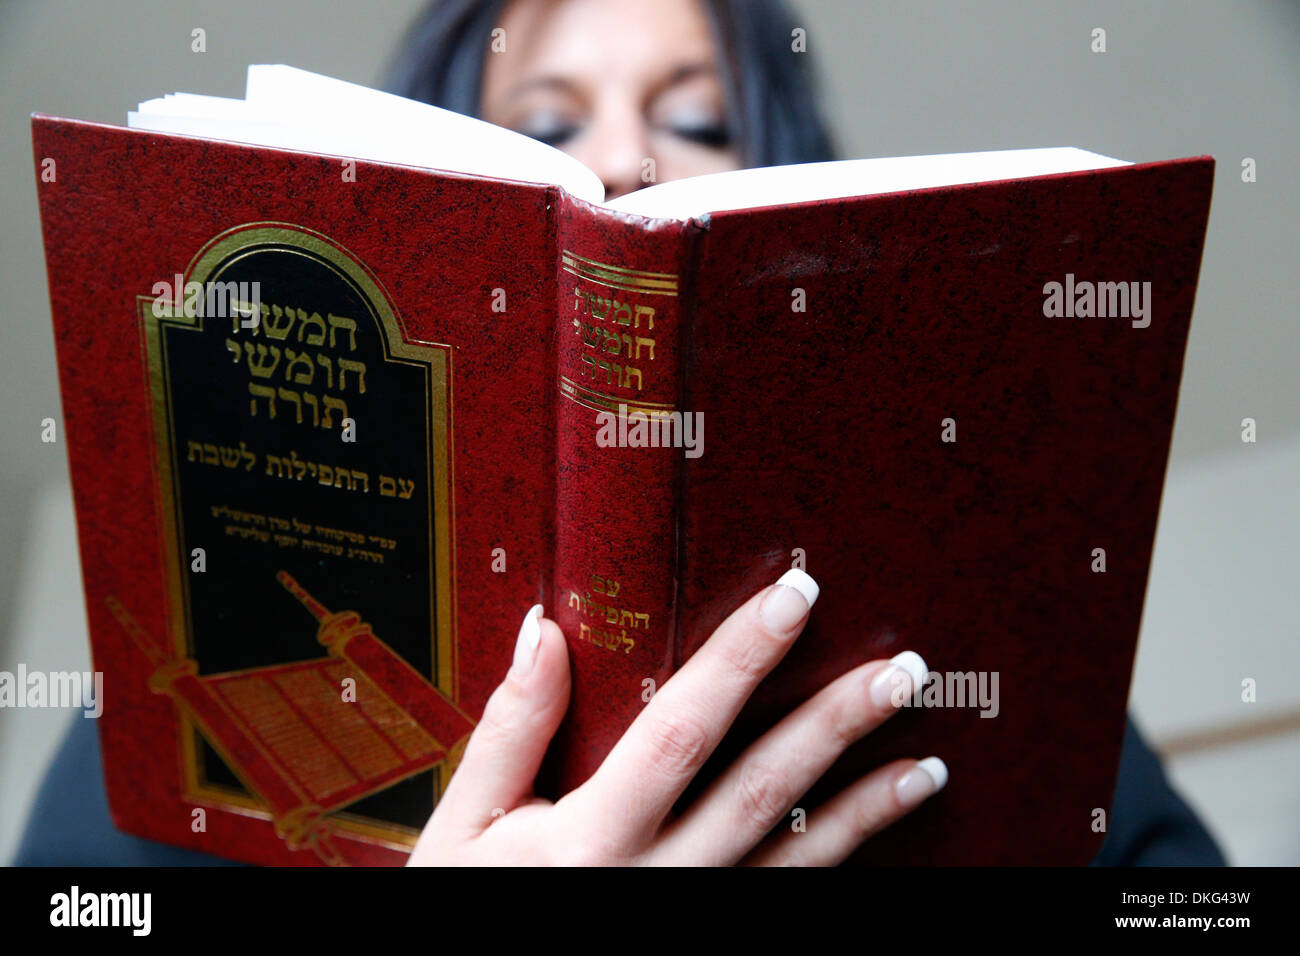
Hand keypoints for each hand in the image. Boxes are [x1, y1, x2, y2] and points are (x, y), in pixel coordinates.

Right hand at [407, 569, 945, 865]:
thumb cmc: (467, 907)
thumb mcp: (466, 826)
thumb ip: (512, 728)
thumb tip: (546, 630)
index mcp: (592, 836)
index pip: (682, 728)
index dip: (741, 657)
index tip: (794, 595)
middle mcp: (657, 879)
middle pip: (762, 788)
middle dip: (835, 723)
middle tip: (903, 667)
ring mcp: (696, 914)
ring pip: (796, 855)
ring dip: (866, 804)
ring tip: (925, 755)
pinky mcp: (716, 932)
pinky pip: (790, 897)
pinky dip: (843, 858)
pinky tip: (882, 823)